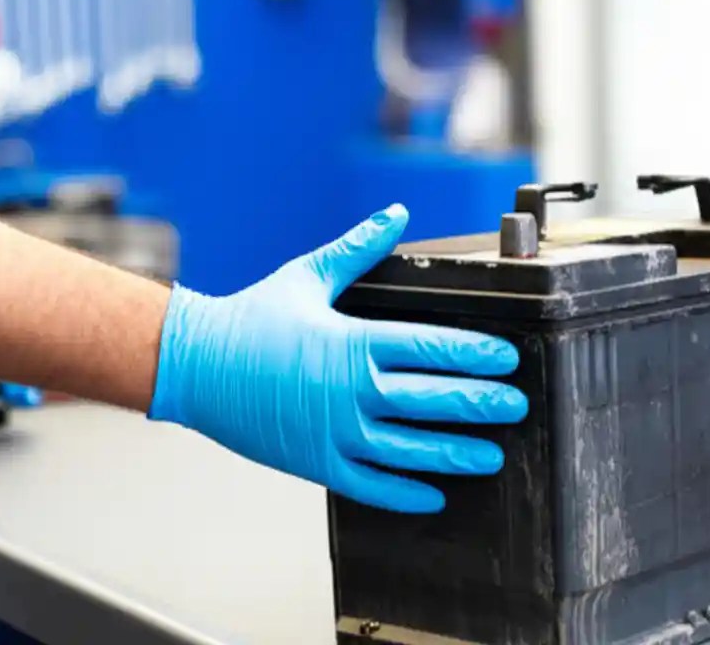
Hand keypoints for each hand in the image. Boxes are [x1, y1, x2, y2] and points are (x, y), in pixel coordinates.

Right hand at [148, 204, 527, 512]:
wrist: (194, 364)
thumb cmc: (250, 318)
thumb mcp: (308, 277)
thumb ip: (359, 248)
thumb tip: (396, 213)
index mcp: (353, 341)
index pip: (432, 348)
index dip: (476, 355)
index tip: (508, 360)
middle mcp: (350, 390)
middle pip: (432, 400)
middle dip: (481, 404)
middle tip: (516, 406)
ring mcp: (334, 431)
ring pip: (409, 450)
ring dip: (455, 454)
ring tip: (491, 455)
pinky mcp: (316, 463)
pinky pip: (370, 484)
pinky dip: (404, 493)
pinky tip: (433, 496)